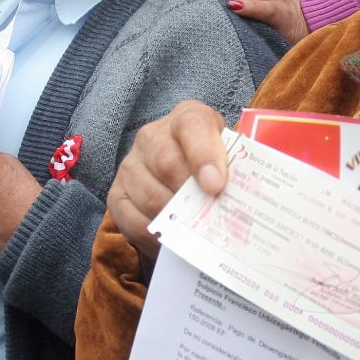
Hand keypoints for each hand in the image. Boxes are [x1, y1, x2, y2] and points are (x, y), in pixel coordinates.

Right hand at [106, 100, 227, 270]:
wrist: (185, 177)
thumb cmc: (214, 168)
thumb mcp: (230, 159)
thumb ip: (237, 170)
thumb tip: (243, 200)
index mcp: (187, 119)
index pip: (193, 126)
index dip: (204, 155)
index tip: (216, 185)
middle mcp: (152, 136)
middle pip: (166, 163)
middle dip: (190, 196)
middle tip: (209, 220)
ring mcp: (130, 165)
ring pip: (150, 196)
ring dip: (176, 220)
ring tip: (196, 235)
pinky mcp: (117, 194)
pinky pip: (132, 220)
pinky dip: (156, 236)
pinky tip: (175, 241)